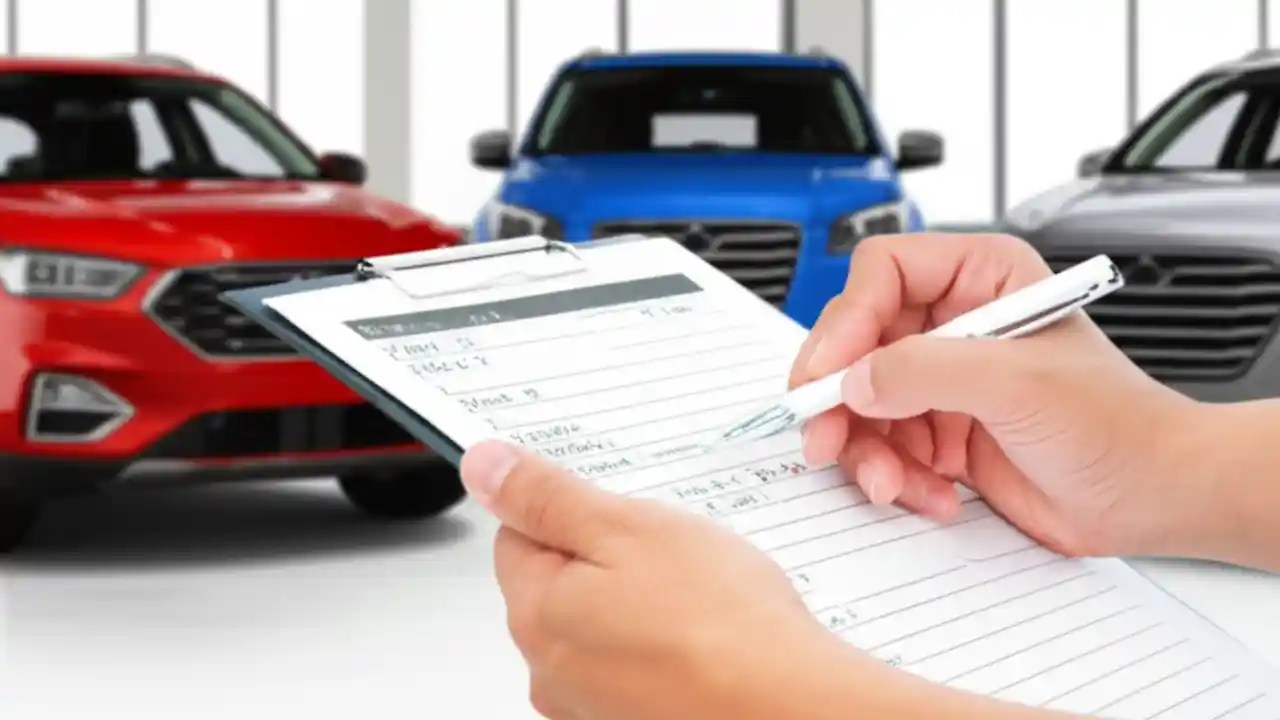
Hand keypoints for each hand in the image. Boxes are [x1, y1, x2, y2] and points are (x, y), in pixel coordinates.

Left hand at [459, 440, 913, 719]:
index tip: (617, 507)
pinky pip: (635, 665)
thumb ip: (546, 497)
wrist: (792, 710)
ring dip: (639, 604)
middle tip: (670, 550)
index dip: (571, 509)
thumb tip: (484, 467)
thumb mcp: (628, 527)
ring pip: (601, 626)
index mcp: (537, 614)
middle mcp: (551, 672)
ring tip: (699, 597)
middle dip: (609, 557)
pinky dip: (663, 647)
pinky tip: (706, 638)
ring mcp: (593, 707)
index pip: (517, 534)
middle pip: (560, 583)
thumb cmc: (721, 625)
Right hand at [790, 233, 1205, 557]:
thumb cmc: (1115, 425)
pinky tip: (933, 494)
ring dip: (868, 449)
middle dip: (840, 397)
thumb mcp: (1016, 383)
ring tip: (891, 482)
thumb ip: (925, 370)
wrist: (1149, 496)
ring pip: (861, 402)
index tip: (828, 373)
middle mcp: (954, 322)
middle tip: (824, 436)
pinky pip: (884, 446)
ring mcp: (943, 380)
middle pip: (857, 342)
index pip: (884, 274)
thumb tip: (854, 380)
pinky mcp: (939, 431)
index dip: (848, 320)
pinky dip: (897, 476)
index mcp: (980, 276)